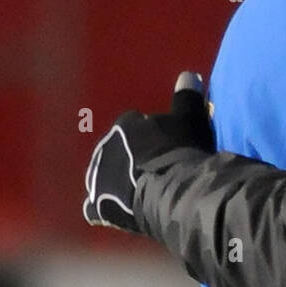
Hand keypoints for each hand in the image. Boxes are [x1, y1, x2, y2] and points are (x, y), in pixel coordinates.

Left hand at [83, 71, 214, 231]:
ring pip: (106, 176)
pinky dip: (104, 208)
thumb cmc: (181, 150)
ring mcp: (98, 177)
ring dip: (119, 181)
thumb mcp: (191, 119)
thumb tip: (187, 74)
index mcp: (125, 124)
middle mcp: (104, 147)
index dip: (152, 136)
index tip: (166, 145)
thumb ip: (186, 97)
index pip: (135, 124)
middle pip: (119, 150)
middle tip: (155, 169)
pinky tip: (118, 212)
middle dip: (132, 157)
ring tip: (140, 191)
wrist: (172, 188)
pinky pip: (94, 207)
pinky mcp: (97, 204)